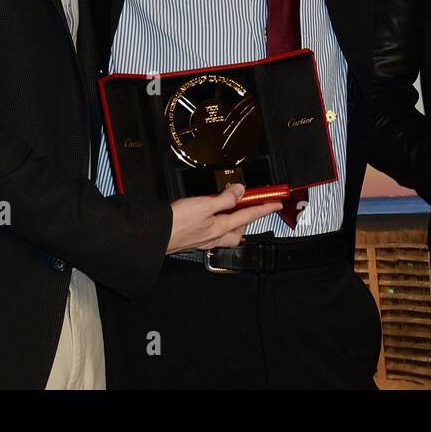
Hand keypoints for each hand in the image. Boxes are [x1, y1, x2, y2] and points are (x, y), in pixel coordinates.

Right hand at [166, 183, 281, 251]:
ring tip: (230, 210)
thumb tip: (240, 191)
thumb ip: (224, 198)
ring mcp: (202, 240)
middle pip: (238, 231)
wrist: (154, 236)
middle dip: (246, 220)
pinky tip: (207, 218)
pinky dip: (215, 224)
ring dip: (231, 223)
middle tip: (251, 207)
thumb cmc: (177, 224)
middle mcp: (213, 237)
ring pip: (224, 233)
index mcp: (220, 228)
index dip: (264, 208)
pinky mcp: (192, 239)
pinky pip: (211, 233)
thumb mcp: (204, 205)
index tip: (276, 204)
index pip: (248, 216)